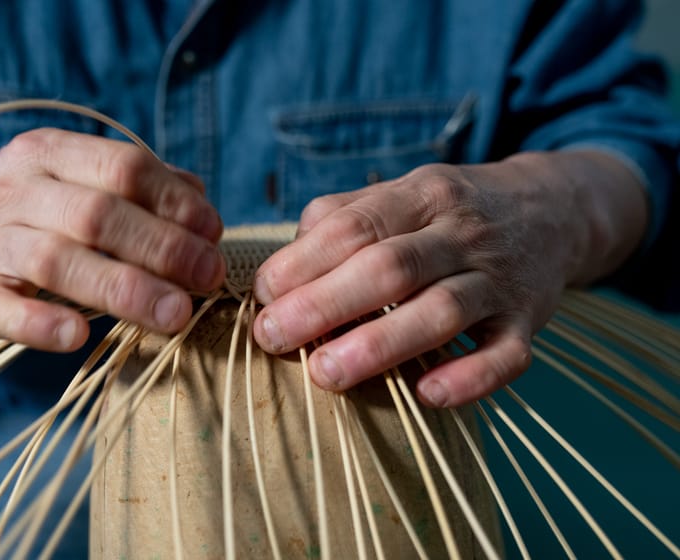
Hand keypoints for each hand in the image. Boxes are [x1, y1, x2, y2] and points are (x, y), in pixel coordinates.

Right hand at [0, 128, 224, 350]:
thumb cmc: (39, 205)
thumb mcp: (79, 175)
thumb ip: (142, 184)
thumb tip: (202, 206)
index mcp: (53, 152)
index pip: (123, 167)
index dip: (175, 201)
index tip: (213, 232)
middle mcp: (18, 190)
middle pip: (98, 215)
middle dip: (163, 248)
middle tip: (209, 278)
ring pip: (59, 262)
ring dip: (125, 290)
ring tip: (176, 316)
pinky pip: (1, 310)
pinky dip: (38, 325)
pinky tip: (78, 337)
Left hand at [252, 151, 646, 406]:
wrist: (553, 210)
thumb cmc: (451, 212)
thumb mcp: (402, 192)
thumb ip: (342, 217)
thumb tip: (284, 263)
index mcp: (422, 195)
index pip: (355, 226)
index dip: (303, 262)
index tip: (263, 295)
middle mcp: (462, 232)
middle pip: (390, 268)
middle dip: (325, 305)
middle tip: (273, 337)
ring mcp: (500, 278)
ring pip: (442, 311)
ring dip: (380, 344)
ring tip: (325, 374)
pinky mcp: (529, 321)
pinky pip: (507, 355)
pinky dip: (469, 377)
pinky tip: (427, 394)